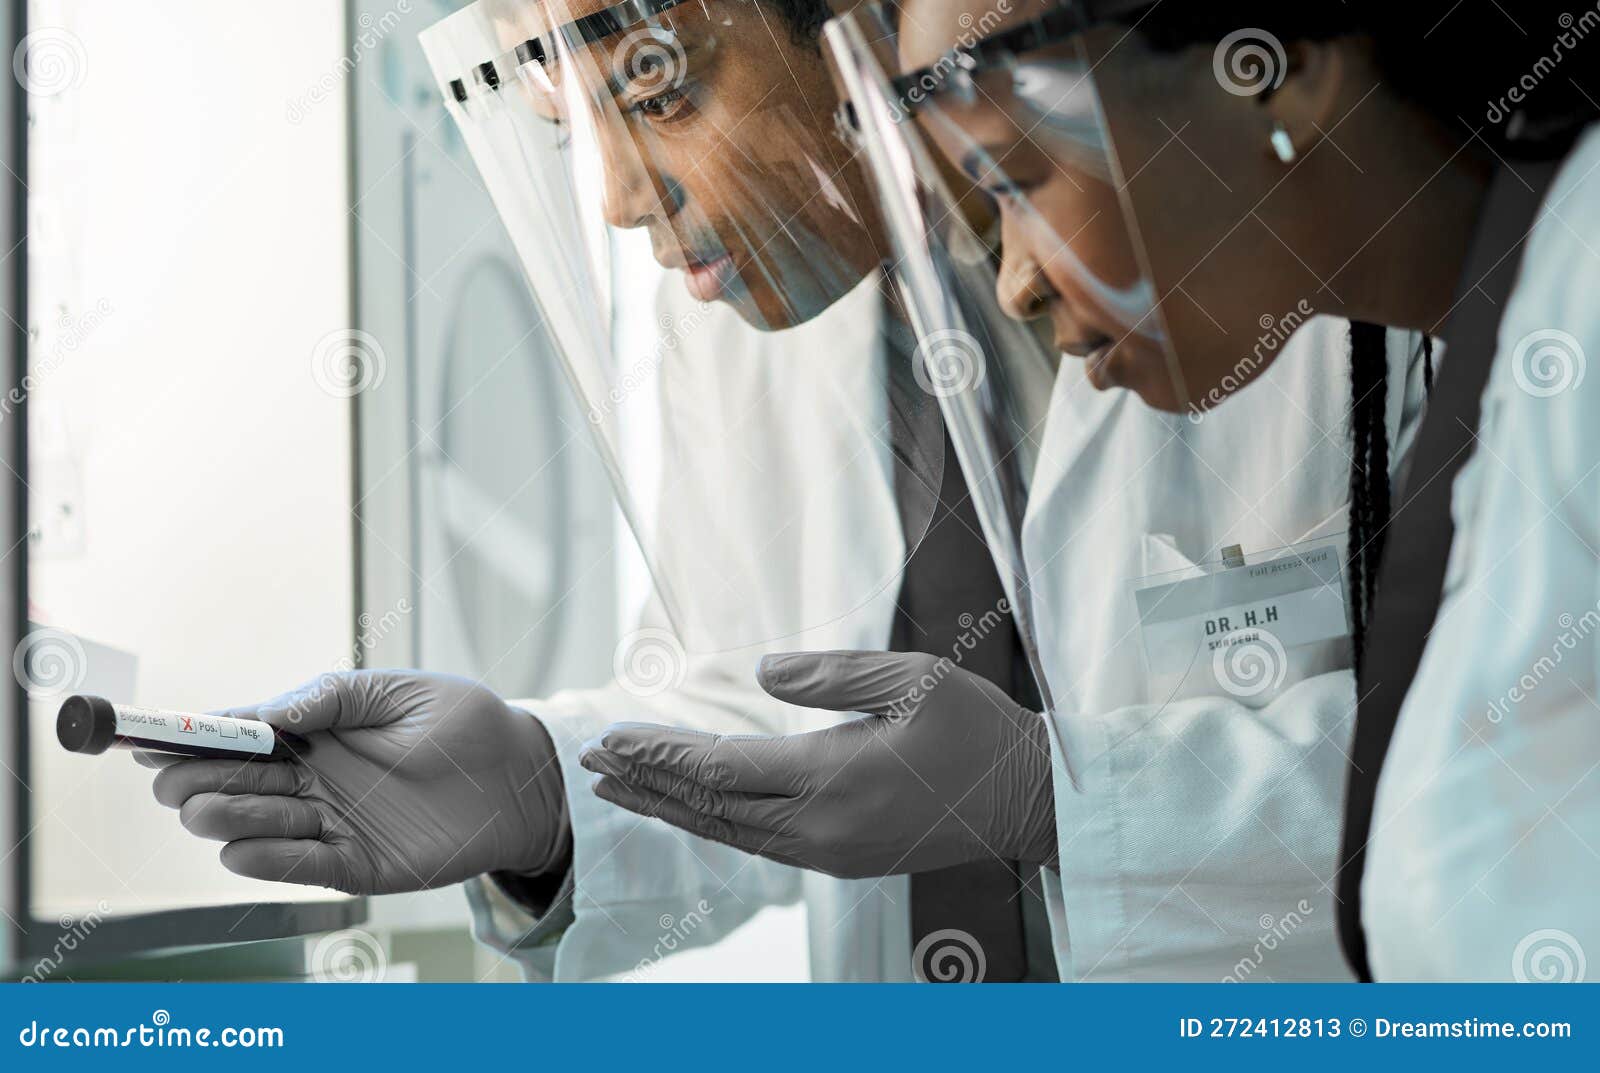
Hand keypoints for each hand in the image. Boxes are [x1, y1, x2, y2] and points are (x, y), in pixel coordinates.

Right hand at [138, 670, 568, 893]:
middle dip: (200, 782)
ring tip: (210, 810)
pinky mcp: (361, 865)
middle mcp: (314, 783)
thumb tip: (265, 713)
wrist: (524, 774)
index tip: (151, 740)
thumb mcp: (398, 692)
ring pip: (260, 828)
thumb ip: (332, 697)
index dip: (195, 738)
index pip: (242, 738)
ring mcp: (334, 825)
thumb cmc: (463, 723)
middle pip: (237, 785)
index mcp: (315, 735)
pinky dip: (271, 862)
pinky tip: (239, 851)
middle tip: (176, 782)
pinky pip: (307, 868)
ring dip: (230, 819)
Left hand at [579, 650, 1055, 878]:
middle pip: (709, 809)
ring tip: (622, 787)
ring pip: (728, 834)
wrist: (1028, 801)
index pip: (721, 770)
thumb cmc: (976, 728)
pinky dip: (712, 823)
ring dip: (670, 807)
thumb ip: (832, 675)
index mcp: (833, 780)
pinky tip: (691, 808)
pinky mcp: (841, 861)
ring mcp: (829, 854)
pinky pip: (758, 845)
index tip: (610, 738)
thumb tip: (760, 672)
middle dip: (647, 782)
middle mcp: (821, 829)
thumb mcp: (912, 678)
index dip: (661, 753)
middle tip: (589, 762)